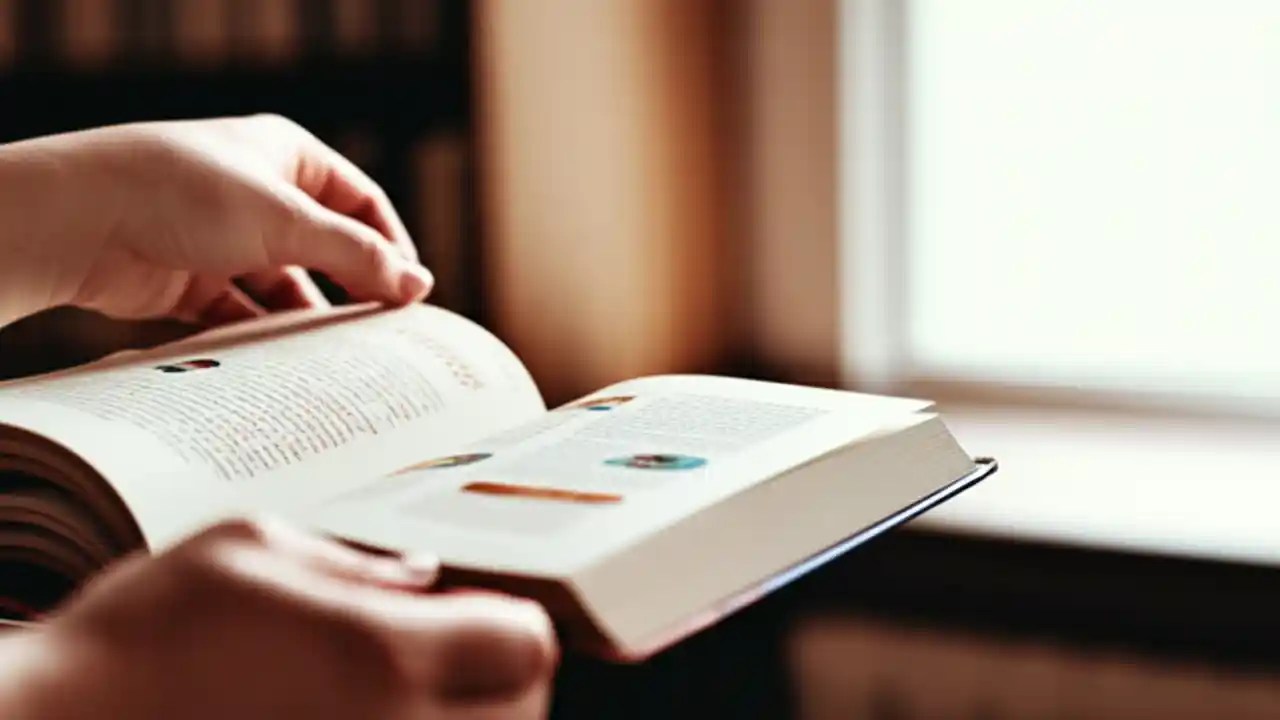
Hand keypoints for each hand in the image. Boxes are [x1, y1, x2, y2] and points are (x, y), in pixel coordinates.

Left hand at [0, 115, 433, 327]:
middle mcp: (257, 194)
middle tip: (382, 335)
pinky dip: (260, 337)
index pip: (361, 202)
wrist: (77, 220)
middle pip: (324, 249)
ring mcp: (221, 238)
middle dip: (352, 289)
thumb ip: (357, 256)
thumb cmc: (183, 193)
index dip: (390, 246)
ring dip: (306, 320)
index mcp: (286, 156)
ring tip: (335, 359)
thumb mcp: (286, 220)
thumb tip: (419, 285)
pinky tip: (280, 364)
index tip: (411, 295)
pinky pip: (240, 314)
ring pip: (283, 287)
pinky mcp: (189, 280)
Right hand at [0, 518, 556, 718]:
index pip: (526, 642)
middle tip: (449, 653)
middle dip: (502, 677)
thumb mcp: (242, 553)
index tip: (479, 610)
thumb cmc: (127, 651)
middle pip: (524, 711)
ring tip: (400, 694)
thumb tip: (422, 580)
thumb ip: (351, 562)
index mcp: (381, 659)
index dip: (511, 617)